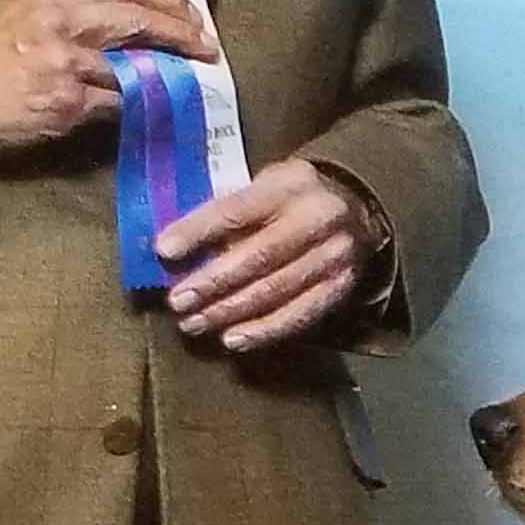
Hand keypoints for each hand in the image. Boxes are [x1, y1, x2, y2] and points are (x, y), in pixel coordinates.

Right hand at [0, 0, 209, 156]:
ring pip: (136, 62)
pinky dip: (141, 103)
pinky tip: (155, 104)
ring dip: (170, 71)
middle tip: (207, 46)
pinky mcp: (67, 100)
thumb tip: (126, 13)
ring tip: (190, 76)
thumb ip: (70, 7)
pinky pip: (120, 101)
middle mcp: (60, 17)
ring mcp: (65, 60)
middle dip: (183, 32)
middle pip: (140, 18)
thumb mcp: (21, 12)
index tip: (190, 13)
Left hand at [158, 159, 384, 353]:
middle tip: (178, 301)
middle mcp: (317, 218)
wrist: (359, 209)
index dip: (199, 231)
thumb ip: (229, 211)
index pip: (237, 210)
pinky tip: (234, 339)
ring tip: (195, 323)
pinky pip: (300, 314)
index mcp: (289, 185)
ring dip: (230, 311)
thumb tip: (176, 249)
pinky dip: (265, 330)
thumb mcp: (264, 186)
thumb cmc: (292, 199)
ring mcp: (334, 256)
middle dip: (213, 282)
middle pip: (259, 256)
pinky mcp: (342, 287)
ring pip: (276, 290)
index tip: (164, 251)